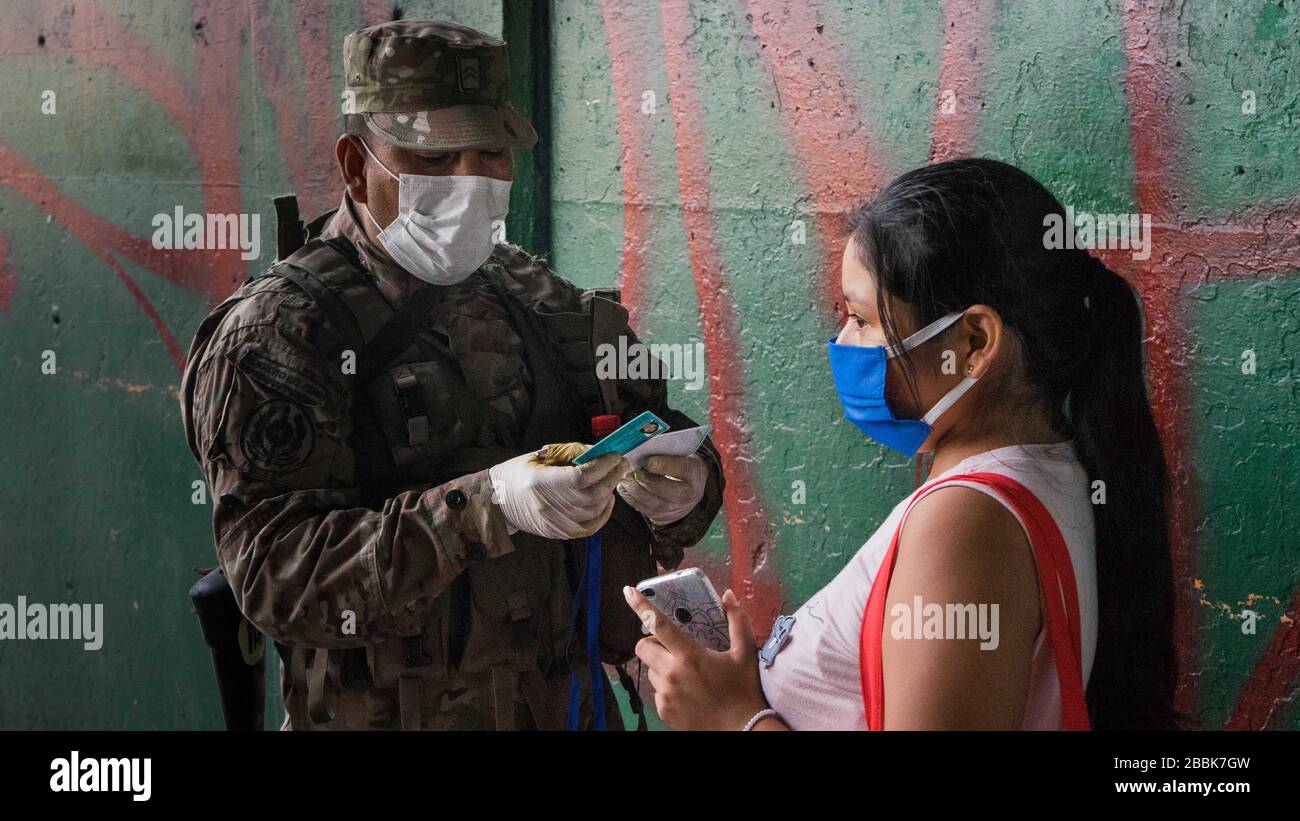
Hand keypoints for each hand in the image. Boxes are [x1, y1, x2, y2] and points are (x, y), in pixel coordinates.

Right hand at [488, 450, 628, 539]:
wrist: (498, 501)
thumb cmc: (518, 473)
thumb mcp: (541, 455)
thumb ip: (570, 452)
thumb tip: (599, 452)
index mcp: (541, 482)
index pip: (582, 476)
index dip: (603, 466)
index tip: (614, 455)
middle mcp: (549, 506)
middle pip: (592, 494)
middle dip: (612, 477)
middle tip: (620, 464)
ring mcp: (554, 523)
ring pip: (595, 510)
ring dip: (609, 492)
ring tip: (613, 477)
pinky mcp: (559, 533)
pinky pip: (590, 527)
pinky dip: (604, 513)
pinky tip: (607, 499)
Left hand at [617, 454, 706, 526]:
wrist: (689, 486)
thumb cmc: (679, 463)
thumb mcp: (678, 453)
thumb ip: (664, 451)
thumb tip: (642, 450)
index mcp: (694, 472)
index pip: (681, 469)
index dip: (663, 465)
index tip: (647, 461)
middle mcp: (690, 494)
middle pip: (665, 490)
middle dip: (645, 481)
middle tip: (632, 472)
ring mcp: (678, 509)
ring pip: (653, 504)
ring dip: (634, 491)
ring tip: (625, 480)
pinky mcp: (665, 517)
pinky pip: (646, 511)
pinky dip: (632, 500)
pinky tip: (625, 489)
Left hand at [623, 584, 767, 729]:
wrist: (742, 730)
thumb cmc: (744, 690)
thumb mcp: (745, 653)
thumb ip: (737, 621)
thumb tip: (728, 596)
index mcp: (689, 656)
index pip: (659, 625)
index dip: (641, 606)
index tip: (628, 591)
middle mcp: (671, 674)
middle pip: (643, 647)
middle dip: (652, 642)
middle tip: (672, 647)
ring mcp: (665, 694)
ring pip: (650, 670)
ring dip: (661, 666)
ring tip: (685, 673)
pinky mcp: (663, 711)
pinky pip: (656, 691)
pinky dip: (666, 687)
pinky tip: (687, 691)